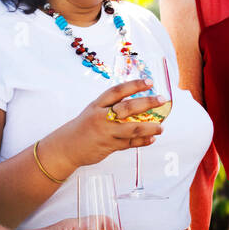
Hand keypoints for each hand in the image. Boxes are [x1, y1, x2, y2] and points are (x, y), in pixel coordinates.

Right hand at [46, 79, 166, 171]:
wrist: (66, 147)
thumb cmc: (84, 127)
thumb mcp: (93, 111)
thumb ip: (111, 106)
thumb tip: (136, 102)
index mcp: (97, 105)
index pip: (117, 91)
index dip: (134, 85)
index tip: (149, 82)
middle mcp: (102, 117)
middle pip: (128, 108)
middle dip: (147, 103)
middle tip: (162, 100)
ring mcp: (106, 132)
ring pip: (132, 128)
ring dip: (150, 128)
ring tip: (161, 128)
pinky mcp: (109, 146)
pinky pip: (130, 144)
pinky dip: (142, 141)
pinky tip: (152, 139)